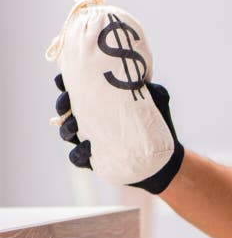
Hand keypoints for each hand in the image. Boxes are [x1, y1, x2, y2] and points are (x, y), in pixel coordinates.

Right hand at [53, 73, 183, 193]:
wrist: (163, 154)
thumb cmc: (157, 121)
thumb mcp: (158, 99)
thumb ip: (150, 90)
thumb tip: (143, 81)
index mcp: (100, 100)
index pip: (78, 89)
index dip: (64, 83)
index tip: (61, 79)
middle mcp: (90, 118)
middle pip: (65, 109)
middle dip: (62, 104)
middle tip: (66, 101)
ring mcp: (89, 138)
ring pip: (67, 132)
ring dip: (66, 128)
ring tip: (74, 125)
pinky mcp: (93, 158)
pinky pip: (77, 157)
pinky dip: (79, 152)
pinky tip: (88, 147)